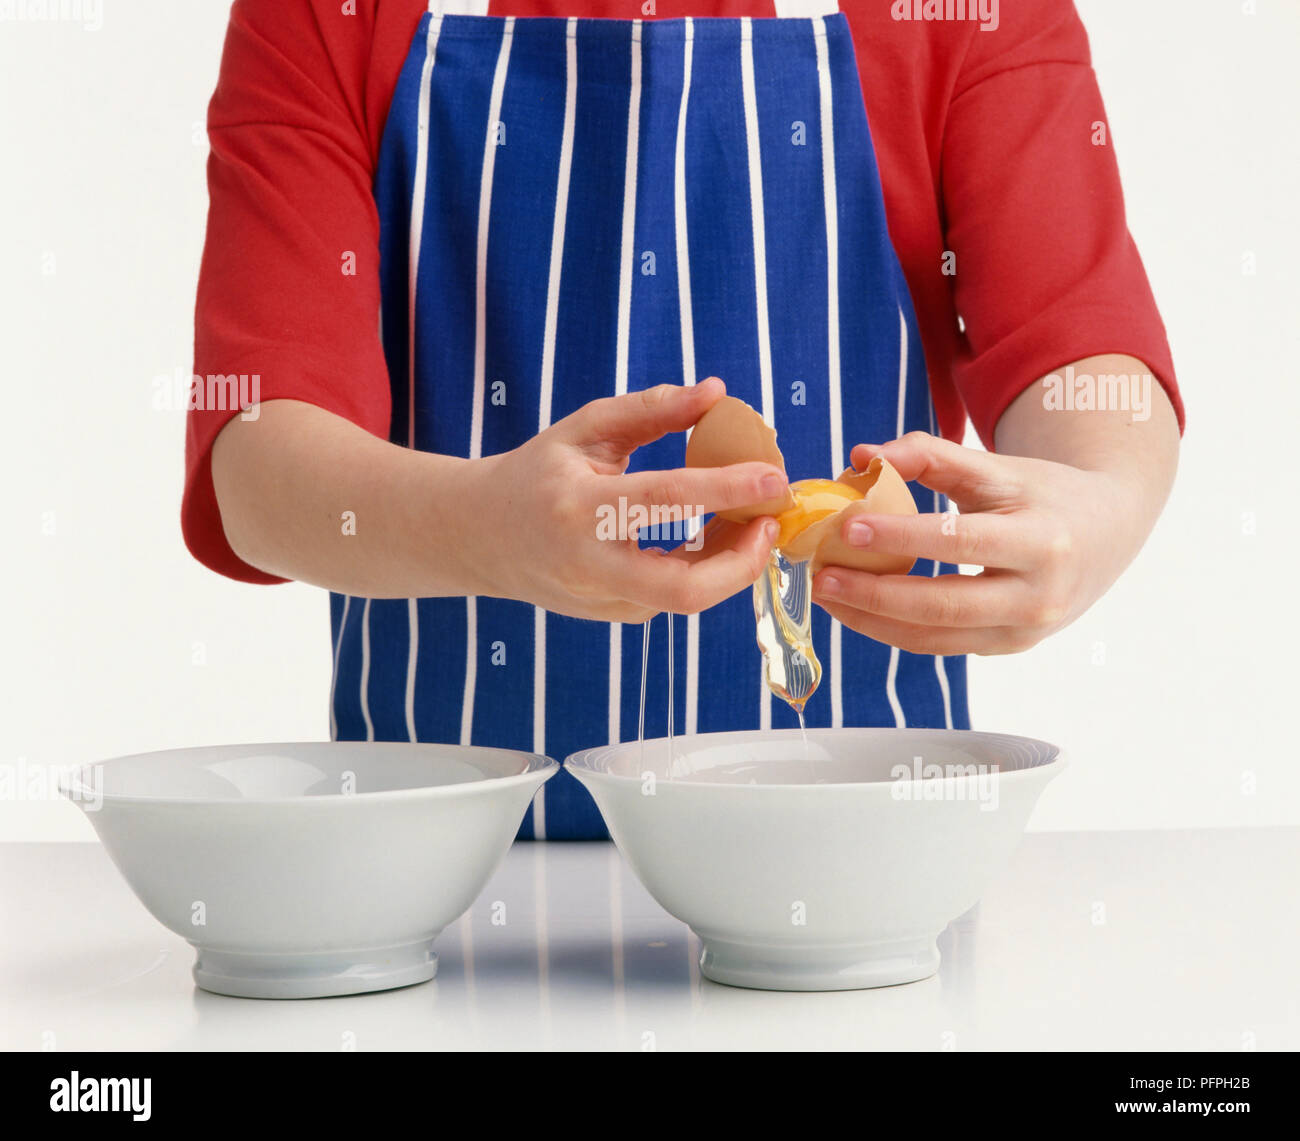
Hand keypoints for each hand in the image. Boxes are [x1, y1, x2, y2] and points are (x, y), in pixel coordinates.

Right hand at [472, 378, 782, 621]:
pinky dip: (707, 566)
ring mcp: (602, 598)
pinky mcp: (615, 616)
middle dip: (742, 563)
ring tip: (748, 521)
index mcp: (578, 505)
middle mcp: (589, 563)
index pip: (665, 499)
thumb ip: (652, 408)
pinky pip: (675, 596)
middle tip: (769, 523)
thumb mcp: (585, 428)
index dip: (725, 488)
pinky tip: (715, 535)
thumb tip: (718, 392)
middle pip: (683, 589)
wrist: (482, 537)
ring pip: (686, 598)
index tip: (772, 476)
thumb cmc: (540, 473)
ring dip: (732, 563)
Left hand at [810, 431, 1155, 654]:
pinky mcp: (1006, 648)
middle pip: (943, 605)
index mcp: (1043, 542)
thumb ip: (931, 455)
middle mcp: (1039, 597)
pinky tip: (856, 607)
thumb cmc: (1046, 494)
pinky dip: (891, 629)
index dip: (902, 537)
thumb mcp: (998, 466)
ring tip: (827, 592)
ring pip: (935, 638)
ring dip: (872, 620)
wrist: (1108, 535)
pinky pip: (939, 645)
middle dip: (874, 594)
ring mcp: (1024, 632)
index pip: (960, 542)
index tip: (848, 527)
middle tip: (822, 576)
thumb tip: (862, 455)